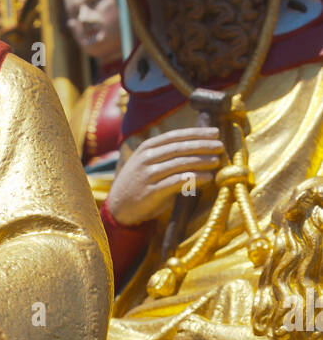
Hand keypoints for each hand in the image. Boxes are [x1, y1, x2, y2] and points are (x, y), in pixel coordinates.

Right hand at [107, 128, 225, 227]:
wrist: (118, 207)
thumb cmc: (139, 184)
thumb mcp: (147, 163)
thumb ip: (166, 155)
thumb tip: (197, 147)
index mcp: (147, 148)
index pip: (176, 136)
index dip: (196, 133)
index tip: (214, 132)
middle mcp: (147, 159)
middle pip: (180, 148)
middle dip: (203, 145)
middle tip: (220, 146)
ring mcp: (148, 175)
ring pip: (180, 163)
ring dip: (201, 161)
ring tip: (217, 161)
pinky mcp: (151, 192)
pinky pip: (177, 182)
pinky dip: (194, 178)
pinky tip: (208, 177)